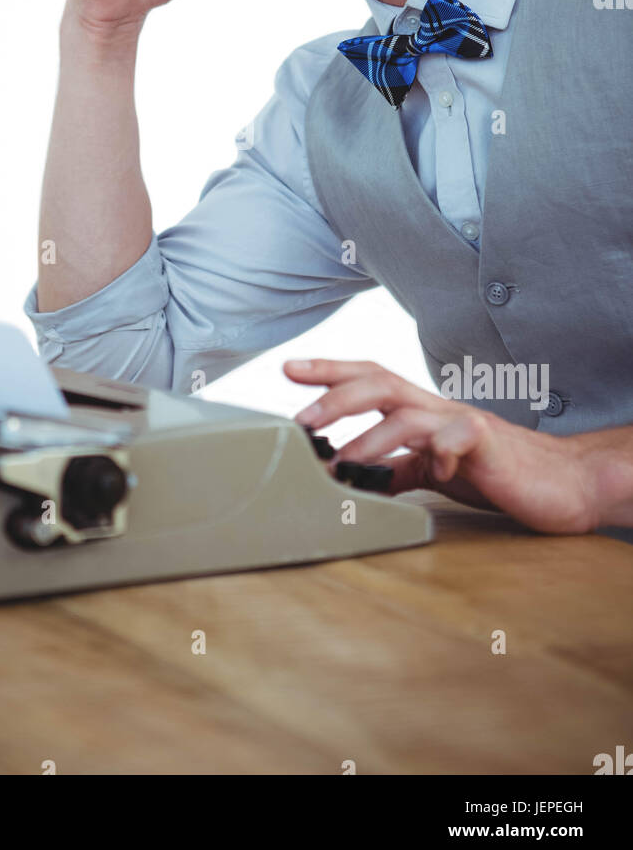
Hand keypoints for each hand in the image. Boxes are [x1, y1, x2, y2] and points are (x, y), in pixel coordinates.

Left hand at [283, 358, 598, 533]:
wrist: (561, 481)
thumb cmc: (494, 471)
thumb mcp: (434, 469)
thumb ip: (399, 467)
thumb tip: (358, 476)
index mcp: (420, 410)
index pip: (368, 377)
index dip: (328, 370)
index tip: (287, 368)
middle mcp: (436, 408)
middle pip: (379, 382)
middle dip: (334, 395)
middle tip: (300, 419)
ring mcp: (462, 422)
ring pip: (409, 414)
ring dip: (370, 438)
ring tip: (341, 462)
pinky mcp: (489, 444)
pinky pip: (459, 439)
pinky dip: (439, 453)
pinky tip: (429, 471)